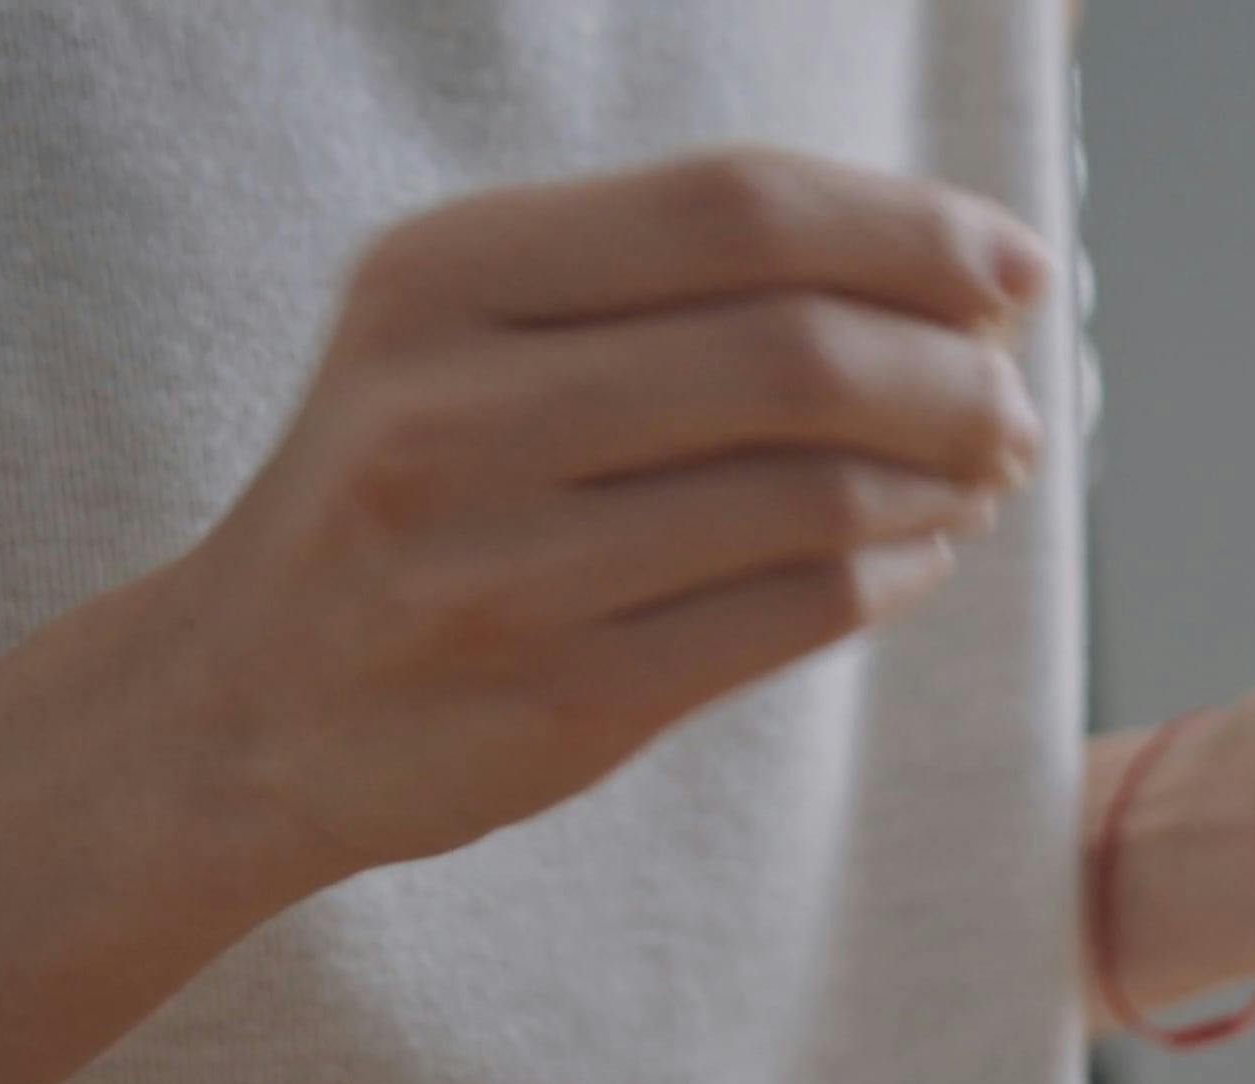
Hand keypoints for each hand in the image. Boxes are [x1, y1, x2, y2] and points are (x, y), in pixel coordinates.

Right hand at [120, 149, 1049, 884]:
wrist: (239, 705)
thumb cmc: (411, 493)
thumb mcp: (473, 337)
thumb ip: (670, 285)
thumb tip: (955, 272)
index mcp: (444, 277)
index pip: (734, 207)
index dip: (908, 228)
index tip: (1012, 264)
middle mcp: (456, 408)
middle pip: (793, 350)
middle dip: (950, 372)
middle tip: (1014, 404)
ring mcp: (501, 565)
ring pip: (809, 493)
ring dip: (937, 480)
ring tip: (979, 478)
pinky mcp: (556, 698)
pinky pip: (787, 614)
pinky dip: (890, 575)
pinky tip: (917, 553)